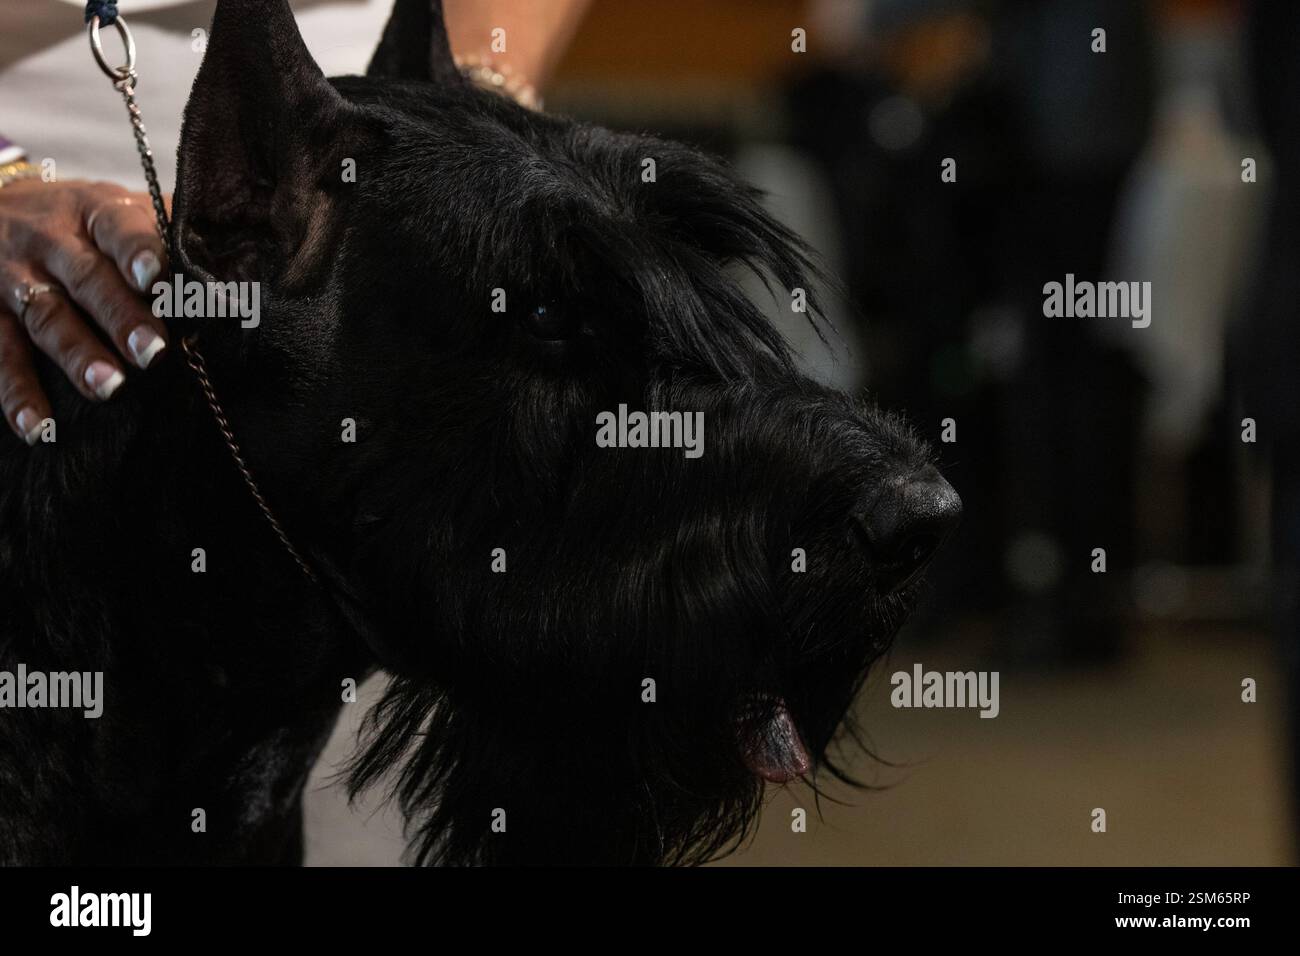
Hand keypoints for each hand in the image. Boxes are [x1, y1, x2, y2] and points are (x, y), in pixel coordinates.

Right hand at [0, 179, 169, 443]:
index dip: (137, 251)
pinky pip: (1, 356)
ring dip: (76, 354)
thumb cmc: (81, 220)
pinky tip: (37, 428)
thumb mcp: (117, 208)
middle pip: (87, 279)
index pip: (117, 227)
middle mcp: (50, 241)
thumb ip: (169, 228)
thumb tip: (242, 252)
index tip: (156, 278)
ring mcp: (13, 278)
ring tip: (108, 386)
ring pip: (46, 316)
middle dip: (119, 315)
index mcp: (93, 211)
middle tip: (153, 352)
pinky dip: (17, 394)